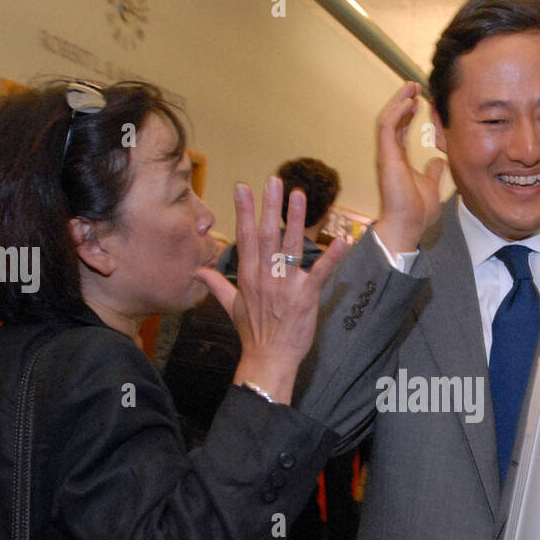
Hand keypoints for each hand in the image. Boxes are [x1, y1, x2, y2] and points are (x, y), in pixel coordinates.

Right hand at [196, 176, 347, 403]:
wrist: (268, 359)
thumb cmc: (253, 333)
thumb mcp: (231, 307)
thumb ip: (216, 285)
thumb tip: (197, 272)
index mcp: (248, 276)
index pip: (244, 237)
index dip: (244, 211)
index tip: (243, 187)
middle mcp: (265, 276)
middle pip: (266, 235)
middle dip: (269, 206)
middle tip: (273, 180)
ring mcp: (285, 286)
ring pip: (291, 247)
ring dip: (295, 220)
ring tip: (298, 196)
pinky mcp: (306, 297)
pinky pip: (319, 273)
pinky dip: (331, 258)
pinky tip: (341, 241)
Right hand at [369, 82, 444, 253]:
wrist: (407, 227)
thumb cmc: (416, 213)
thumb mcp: (432, 187)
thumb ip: (433, 173)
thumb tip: (438, 161)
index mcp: (399, 162)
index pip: (400, 131)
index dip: (407, 114)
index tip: (418, 101)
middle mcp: (390, 156)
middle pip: (393, 121)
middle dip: (402, 102)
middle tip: (414, 86)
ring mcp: (386, 156)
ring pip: (387, 120)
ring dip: (398, 102)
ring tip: (410, 87)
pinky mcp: (386, 156)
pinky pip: (387, 127)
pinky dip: (396, 112)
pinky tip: (408, 102)